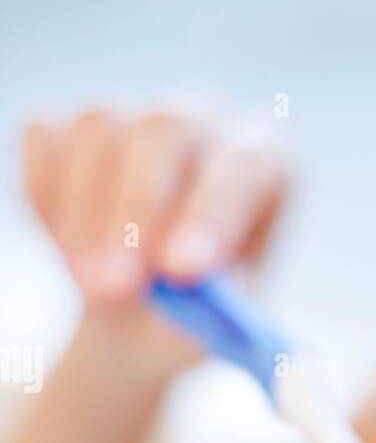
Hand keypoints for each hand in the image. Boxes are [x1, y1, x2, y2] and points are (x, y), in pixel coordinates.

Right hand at [21, 107, 290, 372]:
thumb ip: (211, 309)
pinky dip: (46, 200)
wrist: (141, 316)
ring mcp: (134, 115)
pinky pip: (45, 141)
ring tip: (95, 290)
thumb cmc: (196, 314)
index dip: (211, 212)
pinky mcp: (69, 126)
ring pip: (99, 131)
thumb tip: (182, 287)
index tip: (181, 270)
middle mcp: (204, 122)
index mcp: (263, 160)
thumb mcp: (218, 327)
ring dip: (86, 220)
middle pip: (166, 130)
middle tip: (114, 290)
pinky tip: (68, 250)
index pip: (244, 165)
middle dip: (135, 214)